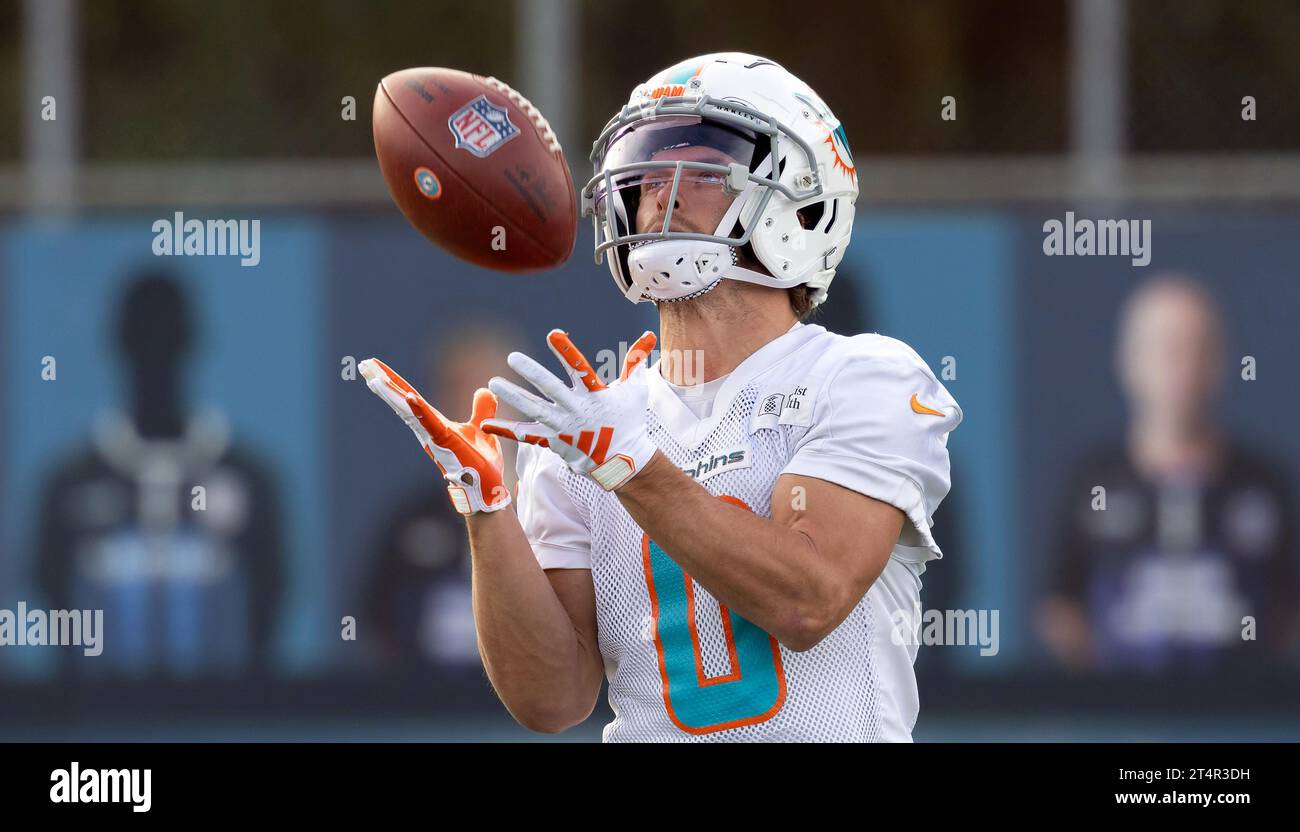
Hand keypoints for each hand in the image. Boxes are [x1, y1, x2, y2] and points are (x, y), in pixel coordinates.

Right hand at [359, 357, 509, 514]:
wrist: (487, 488)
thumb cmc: (480, 464)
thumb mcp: (480, 429)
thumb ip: (480, 410)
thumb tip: (483, 390)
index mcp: (435, 423)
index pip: (410, 397)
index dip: (394, 381)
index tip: (375, 366)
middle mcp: (428, 429)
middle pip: (402, 400)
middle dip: (384, 383)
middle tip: (364, 365)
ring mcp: (434, 436)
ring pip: (408, 410)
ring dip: (392, 393)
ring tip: (374, 377)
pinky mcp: (445, 442)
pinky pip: (430, 423)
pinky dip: (419, 409)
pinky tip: (409, 396)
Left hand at [483, 329, 656, 490]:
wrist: (622, 461)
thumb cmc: (629, 420)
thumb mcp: (635, 390)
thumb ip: (636, 361)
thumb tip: (650, 335)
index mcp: (595, 394)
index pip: (580, 368)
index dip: (567, 351)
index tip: (553, 334)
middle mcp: (577, 410)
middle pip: (551, 388)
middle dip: (532, 373)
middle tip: (513, 357)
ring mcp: (563, 427)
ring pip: (534, 409)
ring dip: (513, 396)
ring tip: (494, 382)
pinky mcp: (553, 442)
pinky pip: (527, 435)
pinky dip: (506, 430)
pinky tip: (486, 423)